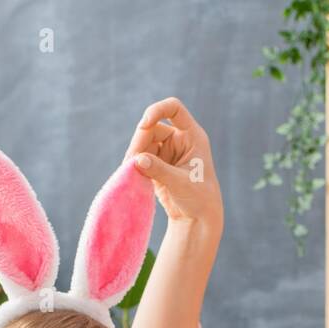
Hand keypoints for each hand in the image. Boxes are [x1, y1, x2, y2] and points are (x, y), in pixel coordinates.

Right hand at [123, 97, 223, 229]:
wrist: (197, 218)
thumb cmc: (199, 198)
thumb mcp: (181, 183)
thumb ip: (160, 170)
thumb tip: (137, 160)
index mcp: (192, 136)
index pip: (174, 109)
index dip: (157, 110)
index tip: (145, 123)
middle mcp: (179, 139)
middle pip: (152, 128)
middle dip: (139, 141)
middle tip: (131, 161)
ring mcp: (167, 151)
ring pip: (143, 143)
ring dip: (134, 154)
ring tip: (129, 171)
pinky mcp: (156, 164)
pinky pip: (140, 158)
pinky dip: (133, 165)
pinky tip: (130, 175)